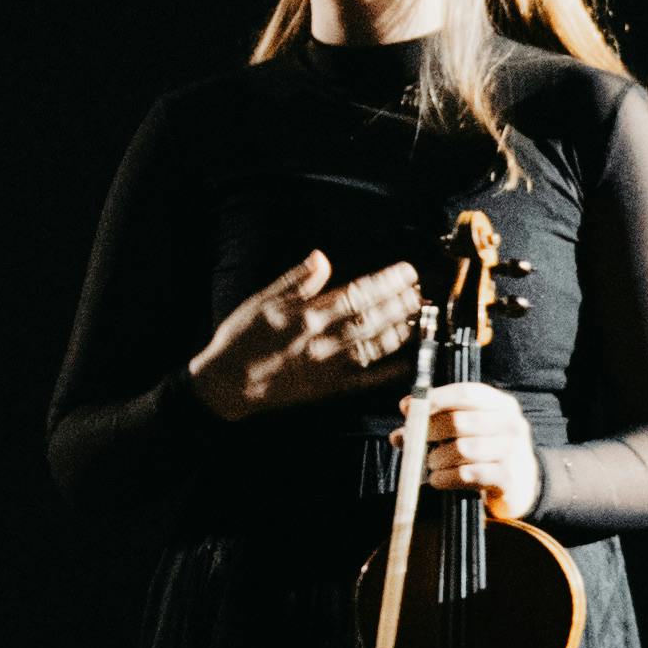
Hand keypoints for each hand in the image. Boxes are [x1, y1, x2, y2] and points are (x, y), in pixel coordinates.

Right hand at [189, 251, 421, 422]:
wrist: (224, 384)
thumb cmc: (241, 338)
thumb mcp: (262, 301)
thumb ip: (296, 280)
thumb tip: (322, 257)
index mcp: (305, 314)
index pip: (356, 294)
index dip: (385, 282)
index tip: (406, 272)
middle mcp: (320, 340)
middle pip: (371, 318)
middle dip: (401, 303)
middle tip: (423, 291)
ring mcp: (326, 367)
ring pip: (373, 347)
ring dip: (401, 332)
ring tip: (421, 317)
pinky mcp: (327, 390)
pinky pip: (364, 381)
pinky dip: (388, 372)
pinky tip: (408, 361)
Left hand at [417, 383, 542, 519]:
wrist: (521, 486)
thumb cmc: (486, 453)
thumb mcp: (468, 432)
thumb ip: (436, 427)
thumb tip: (399, 435)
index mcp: (501, 404)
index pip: (465, 393)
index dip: (434, 398)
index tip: (408, 408)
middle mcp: (510, 423)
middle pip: (459, 421)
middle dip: (430, 431)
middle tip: (416, 442)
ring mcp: (511, 451)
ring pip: (462, 449)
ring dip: (437, 458)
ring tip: (432, 463)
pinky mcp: (506, 478)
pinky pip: (467, 475)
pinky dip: (445, 478)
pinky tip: (438, 480)